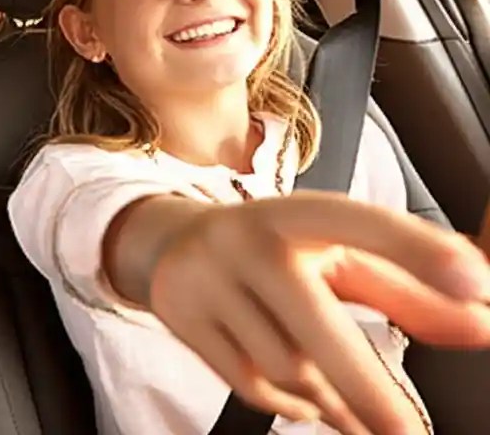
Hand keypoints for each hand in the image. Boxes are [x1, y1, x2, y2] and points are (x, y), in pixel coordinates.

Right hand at [146, 191, 489, 434]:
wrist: (169, 241)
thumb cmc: (272, 249)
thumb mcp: (335, 255)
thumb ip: (408, 289)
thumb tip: (482, 324)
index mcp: (295, 214)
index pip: (360, 224)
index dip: (416, 251)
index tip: (475, 283)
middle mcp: (245, 240)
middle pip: (313, 323)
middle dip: (369, 388)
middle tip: (409, 433)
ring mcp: (205, 279)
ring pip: (285, 365)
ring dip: (334, 403)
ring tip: (359, 418)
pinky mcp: (180, 318)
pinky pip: (250, 384)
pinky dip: (291, 405)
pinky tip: (310, 403)